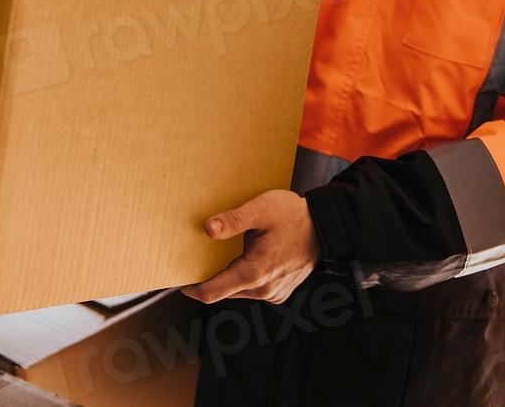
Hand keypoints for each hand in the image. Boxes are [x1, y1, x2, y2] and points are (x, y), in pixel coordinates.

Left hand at [181, 189, 320, 303]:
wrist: (325, 226)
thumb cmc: (293, 216)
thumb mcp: (260, 210)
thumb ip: (232, 220)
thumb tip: (207, 229)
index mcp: (254, 273)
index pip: (212, 293)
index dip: (192, 289)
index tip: (179, 281)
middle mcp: (263, 290)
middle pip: (223, 291)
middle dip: (209, 278)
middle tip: (198, 259)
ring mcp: (273, 293)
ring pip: (238, 291)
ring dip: (228, 276)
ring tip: (224, 255)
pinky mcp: (279, 292)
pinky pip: (253, 289)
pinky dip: (244, 277)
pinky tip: (246, 258)